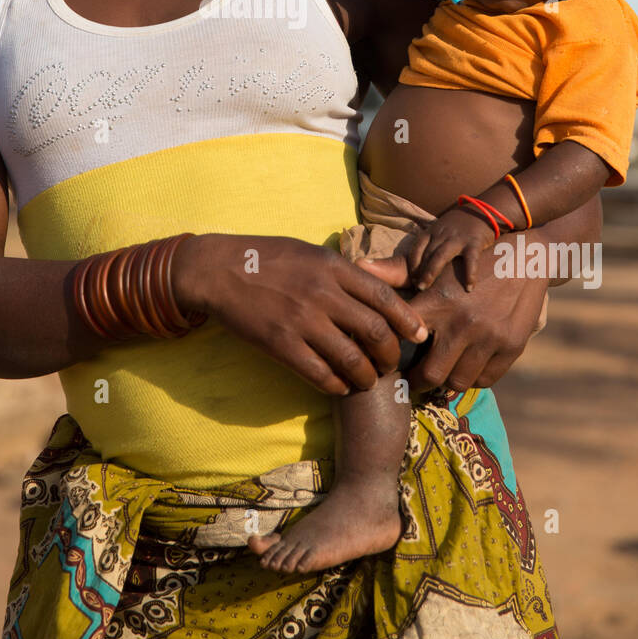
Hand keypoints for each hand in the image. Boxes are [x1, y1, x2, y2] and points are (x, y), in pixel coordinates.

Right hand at [173, 233, 428, 397]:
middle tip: (389, 363)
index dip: (408, 320)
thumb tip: (375, 292)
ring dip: (366, 376)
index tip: (418, 334)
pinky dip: (336, 385)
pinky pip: (321, 374)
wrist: (218, 270)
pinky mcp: (282, 345)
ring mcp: (302, 321)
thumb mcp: (310, 252)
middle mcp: (323, 294)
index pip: (384, 297)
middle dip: (390, 355)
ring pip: (352, 360)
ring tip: (366, 381)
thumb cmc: (266, 257)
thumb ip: (342, 271)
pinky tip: (339, 386)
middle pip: (375, 332)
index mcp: (333, 267)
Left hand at [352, 250, 546, 392]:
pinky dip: (472, 379)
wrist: (526, 256)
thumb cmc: (470, 259)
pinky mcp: (511, 347)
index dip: (392, 357)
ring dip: (446, 383)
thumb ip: (395, 271)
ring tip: (439, 375)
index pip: (404, 342)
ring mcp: (490, 338)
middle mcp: (464, 324)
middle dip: (418, 381)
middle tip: (413, 380)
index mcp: (438, 303)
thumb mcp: (435, 260)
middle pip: (431, 375)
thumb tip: (358, 266)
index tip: (387, 363)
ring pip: (458, 382)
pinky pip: (485, 380)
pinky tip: (463, 369)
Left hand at [405, 209, 495, 291]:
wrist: (482, 210)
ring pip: (440, 256)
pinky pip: (471, 260)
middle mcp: (442, 234)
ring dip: (431, 273)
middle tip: (417, 287)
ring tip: (426, 288)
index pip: (417, 248)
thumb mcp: (441, 228)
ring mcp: (458, 238)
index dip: (412, 264)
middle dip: (419, 272)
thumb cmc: (459, 225)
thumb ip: (432, 243)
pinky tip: (469, 288)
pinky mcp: (474, 242)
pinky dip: (470, 274)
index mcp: (432, 231)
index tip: (411, 279)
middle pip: (426, 254)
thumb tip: (421, 265)